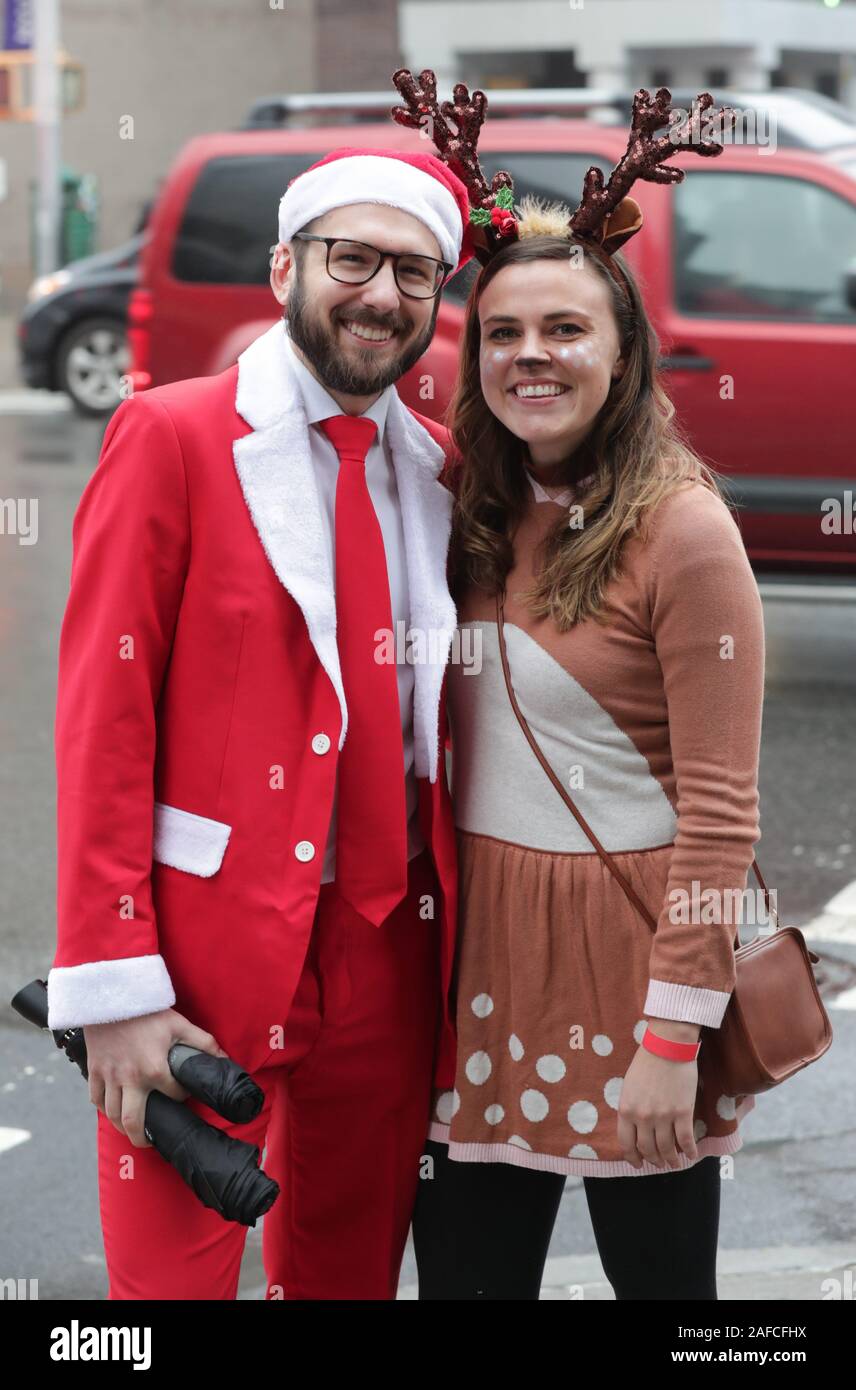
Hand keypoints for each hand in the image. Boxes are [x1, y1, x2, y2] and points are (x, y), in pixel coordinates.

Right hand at [83, 1009, 228, 1148]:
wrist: (110, 996)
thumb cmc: (147, 1011)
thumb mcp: (179, 1024)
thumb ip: (203, 1043)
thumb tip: (224, 1059)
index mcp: (154, 1069)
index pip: (173, 1095)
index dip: (181, 1097)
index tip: (182, 1094)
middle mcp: (130, 1079)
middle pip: (133, 1122)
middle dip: (141, 1139)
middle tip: (149, 1141)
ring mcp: (109, 1077)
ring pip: (113, 1115)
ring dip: (123, 1126)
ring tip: (133, 1129)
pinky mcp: (94, 1071)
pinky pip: (96, 1100)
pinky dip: (104, 1109)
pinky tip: (113, 1110)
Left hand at [616, 1044, 699, 1169]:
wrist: (667, 1046)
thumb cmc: (646, 1062)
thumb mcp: (629, 1087)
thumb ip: (630, 1108)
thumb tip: (634, 1128)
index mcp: (626, 1109)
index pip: (626, 1143)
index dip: (633, 1158)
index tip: (638, 1164)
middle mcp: (643, 1117)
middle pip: (648, 1149)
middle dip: (653, 1160)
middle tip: (659, 1164)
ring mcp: (663, 1116)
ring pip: (667, 1149)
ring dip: (671, 1160)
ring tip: (675, 1164)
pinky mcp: (683, 1112)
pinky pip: (686, 1140)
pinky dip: (689, 1151)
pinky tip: (692, 1156)